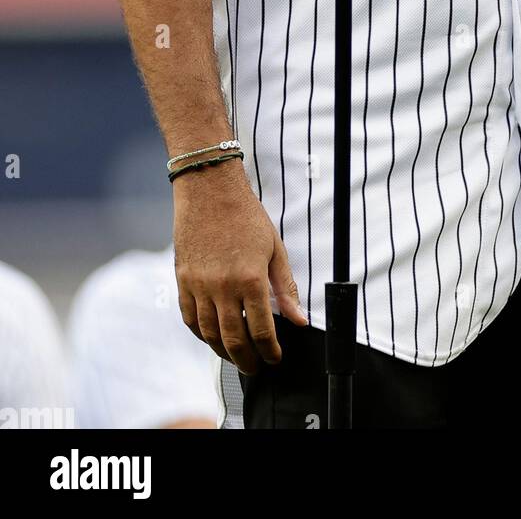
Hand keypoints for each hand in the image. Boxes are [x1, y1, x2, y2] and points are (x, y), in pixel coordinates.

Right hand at [173, 159, 307, 373]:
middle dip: (247, 360)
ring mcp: (199, 286)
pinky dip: (201, 335)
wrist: (210, 191)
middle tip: (255, 368)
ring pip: (209, 334)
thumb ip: (286, 288)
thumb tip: (300, 320)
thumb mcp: (275, 248)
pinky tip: (212, 339)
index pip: (262, 330)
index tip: (275, 358)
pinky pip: (189, 319)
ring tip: (236, 357)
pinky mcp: (182, 280)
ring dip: (224, 352)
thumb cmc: (246, 216)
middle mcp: (222, 287)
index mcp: (250, 279)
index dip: (270, 351)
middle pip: (234, 340)